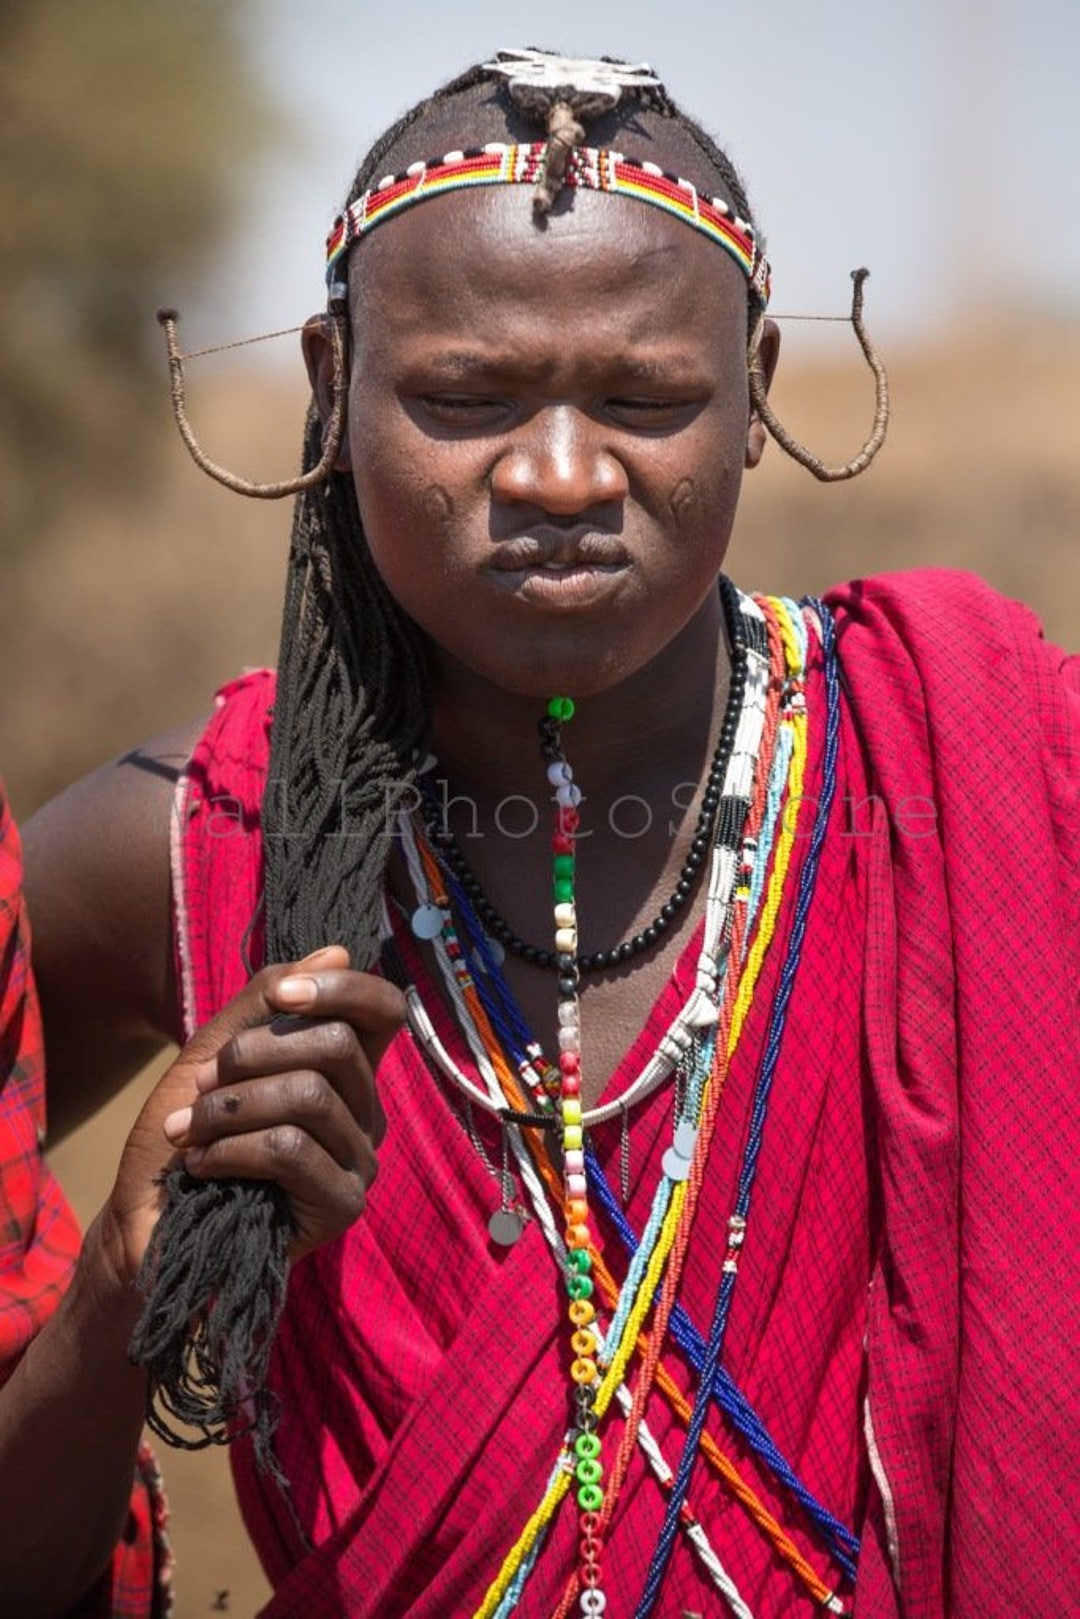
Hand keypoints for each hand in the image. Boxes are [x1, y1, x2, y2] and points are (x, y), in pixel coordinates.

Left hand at [98, 946, 404, 1285]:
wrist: (147, 1228)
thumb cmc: (185, 1138)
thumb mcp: (214, 1052)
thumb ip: (266, 1002)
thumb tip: (339, 950)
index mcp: (345, 1072)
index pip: (384, 1011)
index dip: (343, 989)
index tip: (281, 998)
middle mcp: (364, 1113)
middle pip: (338, 1046)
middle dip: (253, 1054)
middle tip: (204, 1085)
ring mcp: (359, 1161)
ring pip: (310, 1097)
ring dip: (230, 1107)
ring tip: (189, 1131)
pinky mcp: (342, 1206)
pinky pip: (291, 1150)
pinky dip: (231, 1148)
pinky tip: (201, 1167)